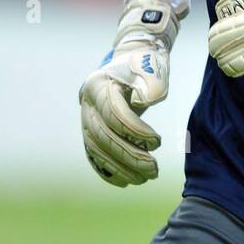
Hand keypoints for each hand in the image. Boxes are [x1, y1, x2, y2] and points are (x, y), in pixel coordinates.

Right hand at [79, 0, 187, 185]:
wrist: (132, 61)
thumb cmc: (146, 64)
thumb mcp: (153, 66)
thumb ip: (152, 82)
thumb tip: (145, 101)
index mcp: (98, 85)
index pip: (113, 113)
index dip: (135, 131)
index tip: (158, 142)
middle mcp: (87, 103)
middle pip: (103, 136)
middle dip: (129, 156)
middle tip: (154, 170)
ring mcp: (85, 118)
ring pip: (97, 149)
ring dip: (121, 167)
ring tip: (146, 178)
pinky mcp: (91, 131)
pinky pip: (94, 155)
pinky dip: (107, 171)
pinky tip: (126, 181)